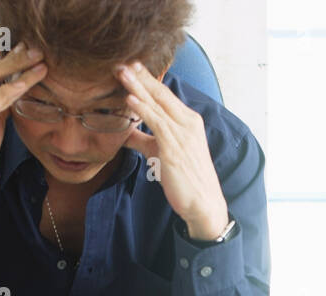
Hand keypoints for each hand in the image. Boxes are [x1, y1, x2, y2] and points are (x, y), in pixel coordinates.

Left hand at [116, 61, 228, 239]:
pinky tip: (130, 99)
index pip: (165, 95)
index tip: (131, 66)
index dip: (147, 80)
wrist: (203, 203)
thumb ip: (144, 140)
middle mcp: (187, 123)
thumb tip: (126, 132)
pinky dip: (143, 110)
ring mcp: (182, 134)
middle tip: (123, 62)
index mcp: (187, 121)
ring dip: (138, 87)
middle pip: (161, 93)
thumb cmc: (184, 180)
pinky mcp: (174, 148)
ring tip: (122, 73)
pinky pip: (156, 124)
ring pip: (157, 105)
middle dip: (141, 77)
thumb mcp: (161, 154)